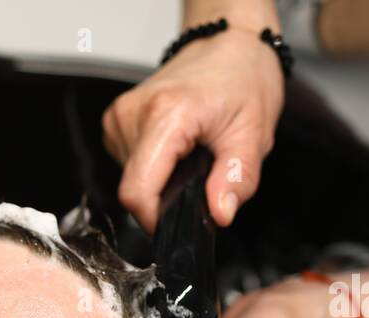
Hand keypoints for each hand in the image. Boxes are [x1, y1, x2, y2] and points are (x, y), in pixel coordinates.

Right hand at [102, 26, 283, 230]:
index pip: (138, 193)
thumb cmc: (242, 79)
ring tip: (190, 155)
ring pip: (129, 179)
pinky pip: (128, 164)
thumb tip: (219, 214)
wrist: (227, 44)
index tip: (181, 221)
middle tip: (201, 174)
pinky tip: (175, 148)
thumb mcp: (253, 132)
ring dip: (160, 180)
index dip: (156, 219)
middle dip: (166, 196)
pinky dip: (152, 166)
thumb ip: (237, 178)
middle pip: (134, 189)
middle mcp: (132, 114)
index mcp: (165, 116)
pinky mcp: (115, 121)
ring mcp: (119, 117)